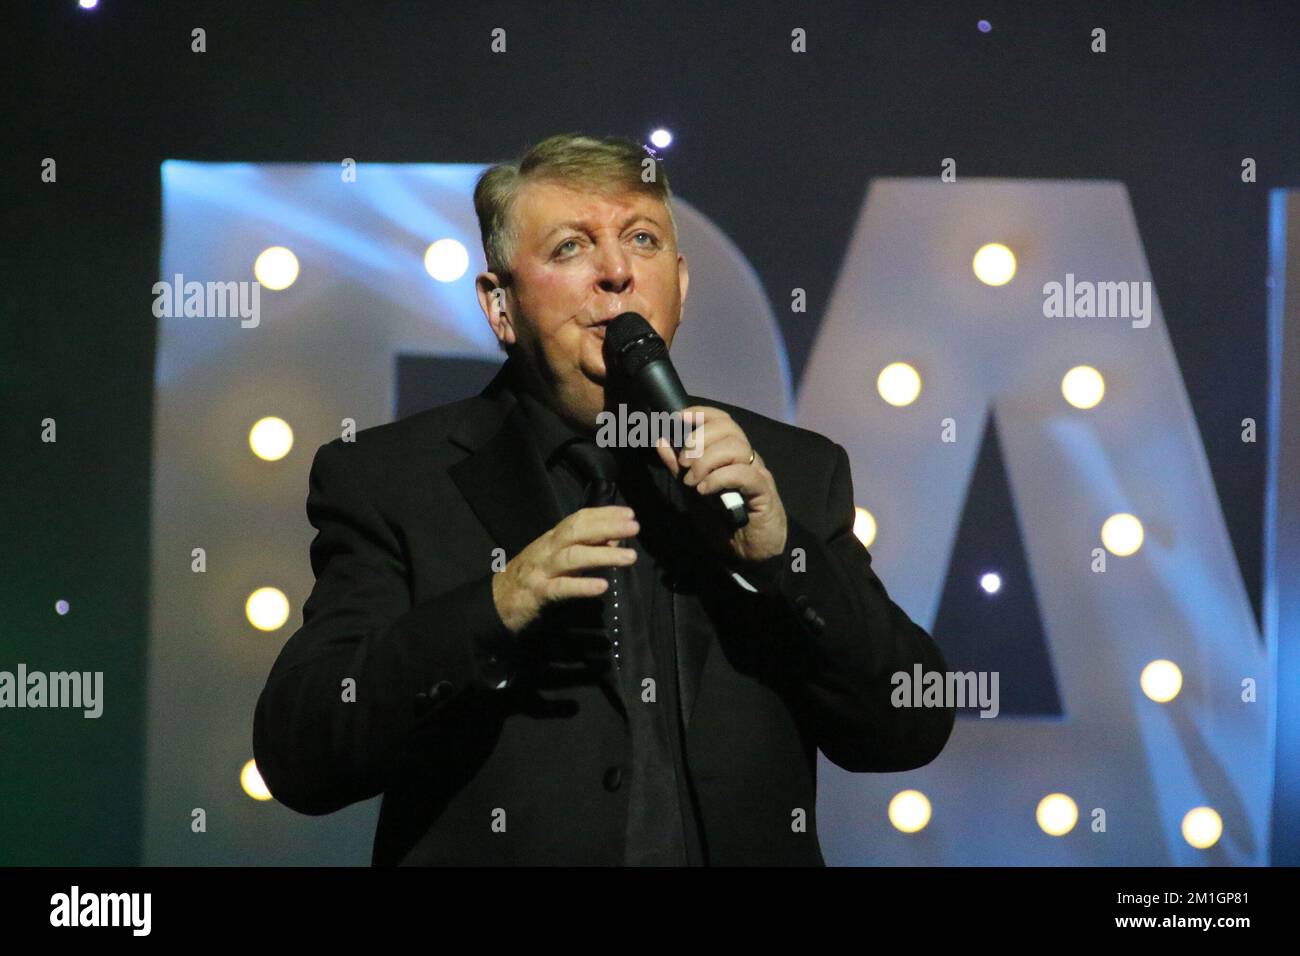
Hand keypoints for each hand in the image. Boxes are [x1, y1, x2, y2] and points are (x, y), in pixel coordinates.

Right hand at [491, 505, 638, 634]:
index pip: (578, 519)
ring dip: (603, 555)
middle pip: (576, 531)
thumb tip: (614, 539)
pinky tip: (602, 586)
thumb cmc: (532, 577)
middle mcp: (547, 549)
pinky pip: (561, 588)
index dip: (604, 514)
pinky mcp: (538, 593)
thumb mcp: (558, 560)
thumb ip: (584, 549)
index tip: (629, 513)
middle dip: (606, 527)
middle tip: (634, 527)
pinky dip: (582, 586)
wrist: (496, 602)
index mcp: (552, 539)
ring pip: (572, 557)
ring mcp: (541, 570)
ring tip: (630, 557)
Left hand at [654, 406, 787, 564]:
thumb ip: (679, 468)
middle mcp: (748, 458)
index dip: (701, 413)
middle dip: (699, 439)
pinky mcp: (764, 493)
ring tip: (693, 481)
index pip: (722, 419)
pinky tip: (705, 490)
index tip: (678, 418)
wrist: (749, 553)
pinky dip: (719, 478)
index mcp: (731, 454)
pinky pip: (744, 474)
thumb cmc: (724, 520)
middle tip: (684, 463)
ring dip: (707, 460)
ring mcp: (758, 473)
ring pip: (736, 447)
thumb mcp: (694, 491)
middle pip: (729, 428)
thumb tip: (661, 441)